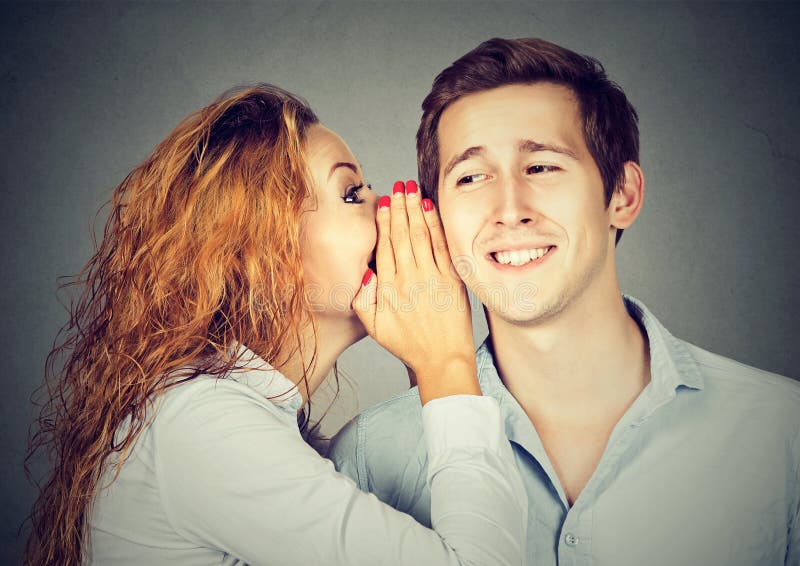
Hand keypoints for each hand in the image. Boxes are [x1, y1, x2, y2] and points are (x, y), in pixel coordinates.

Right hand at [353, 180, 478, 403]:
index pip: (384, 246)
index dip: (384, 220)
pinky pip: (442, 246)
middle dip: (399, 207)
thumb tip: (364, 272)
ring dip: (415, 209)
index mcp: (388, 289)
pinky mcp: (451, 280)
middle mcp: (408, 279)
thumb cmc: (408, 344)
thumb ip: (362, 300)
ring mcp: (431, 278)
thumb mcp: (374, 328)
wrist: (442, 359)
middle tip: (398, 185)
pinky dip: (435, 225)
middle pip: (401, 235)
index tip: (384, 201)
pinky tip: (430, 208)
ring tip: (411, 188)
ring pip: (420, 235)